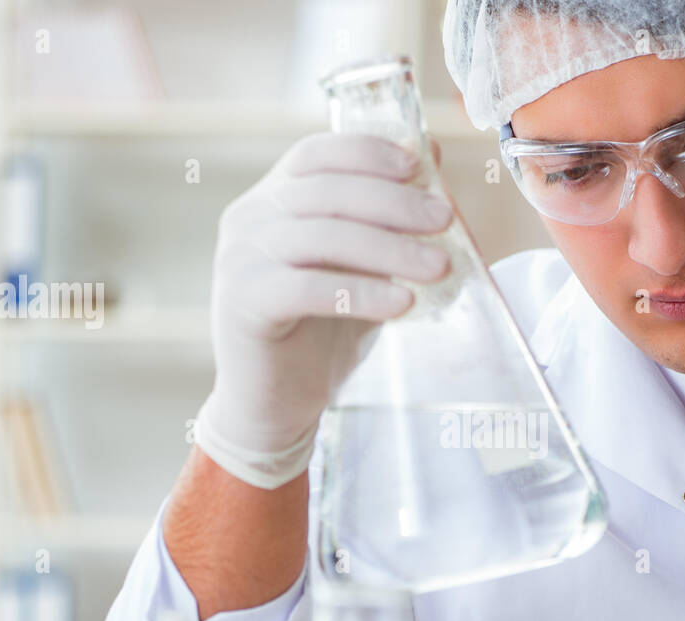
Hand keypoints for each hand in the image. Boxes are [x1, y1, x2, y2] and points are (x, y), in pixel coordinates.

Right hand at [194, 132, 453, 488]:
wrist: (274, 403)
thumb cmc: (320, 333)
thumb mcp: (362, 268)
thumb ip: (386, 220)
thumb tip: (431, 156)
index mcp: (273, 200)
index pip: (316, 154)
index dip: (367, 152)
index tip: (418, 167)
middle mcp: (248, 219)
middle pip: (326, 191)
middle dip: (393, 203)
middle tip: (444, 221)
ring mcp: (240, 259)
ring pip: (321, 237)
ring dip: (388, 250)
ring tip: (439, 268)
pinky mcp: (244, 303)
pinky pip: (308, 287)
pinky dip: (360, 291)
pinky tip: (401, 303)